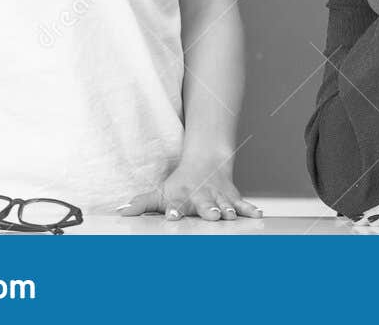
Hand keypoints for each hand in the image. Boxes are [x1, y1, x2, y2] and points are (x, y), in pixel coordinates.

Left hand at [118, 161, 261, 221]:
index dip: (174, 209)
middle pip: (205, 203)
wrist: (206, 162)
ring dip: (228, 210)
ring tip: (231, 216)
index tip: (172, 216)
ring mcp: (218, 197)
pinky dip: (249, 208)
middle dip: (208, 209)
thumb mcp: (160, 192)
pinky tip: (257, 213)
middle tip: (212, 215)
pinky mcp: (232, 198)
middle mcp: (201, 196)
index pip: (176, 203)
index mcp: (182, 196)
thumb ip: (141, 203)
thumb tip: (121, 211)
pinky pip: (242, 203)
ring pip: (224, 203)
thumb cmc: (180, 183)